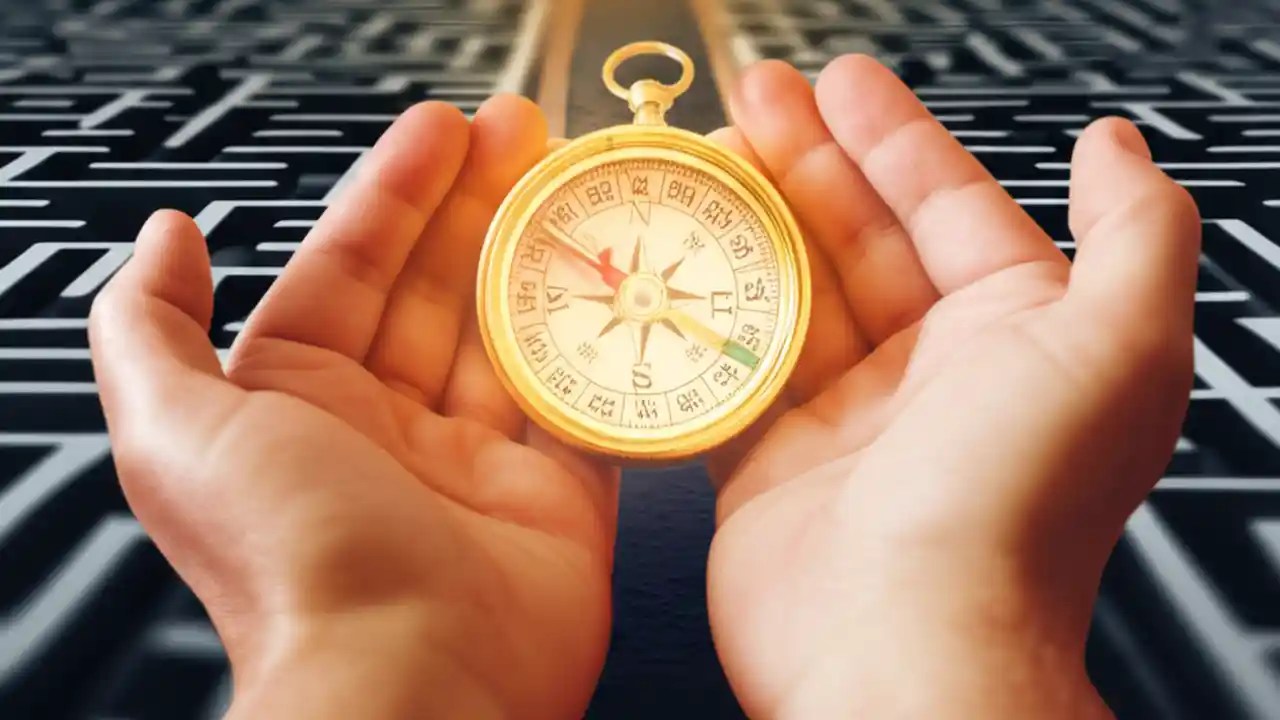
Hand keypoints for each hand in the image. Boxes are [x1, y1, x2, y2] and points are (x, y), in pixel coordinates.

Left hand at [89, 97, 617, 719]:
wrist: (413, 681)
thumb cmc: (293, 560)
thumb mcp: (176, 431)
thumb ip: (150, 326)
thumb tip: (167, 237)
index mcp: (301, 404)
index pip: (351, 270)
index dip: (396, 193)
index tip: (442, 130)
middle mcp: (388, 428)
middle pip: (439, 290)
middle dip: (479, 206)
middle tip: (524, 136)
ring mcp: (477, 462)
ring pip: (512, 334)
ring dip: (542, 258)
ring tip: (576, 184)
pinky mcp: (556, 496)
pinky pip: (579, 403)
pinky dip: (598, 346)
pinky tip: (617, 283)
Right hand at [704, 57, 1199, 717]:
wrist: (904, 648)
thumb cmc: (1015, 508)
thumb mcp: (1118, 346)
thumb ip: (1134, 233)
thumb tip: (1117, 147)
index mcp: (1015, 337)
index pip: (949, 208)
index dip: (893, 137)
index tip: (838, 83)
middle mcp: (931, 375)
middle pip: (856, 239)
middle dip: (803, 163)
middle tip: (748, 103)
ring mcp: (846, 420)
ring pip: (788, 295)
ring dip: (746, 227)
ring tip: (697, 165)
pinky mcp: (771, 462)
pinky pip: (732, 371)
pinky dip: (702, 321)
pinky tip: (672, 269)